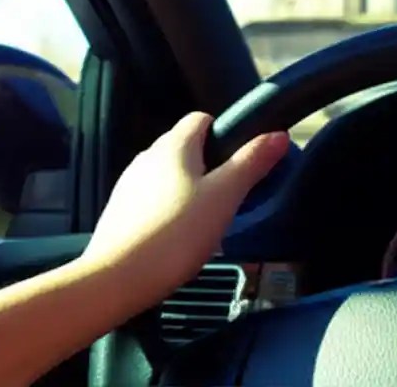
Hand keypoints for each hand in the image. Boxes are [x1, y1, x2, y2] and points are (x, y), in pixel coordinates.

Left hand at [77, 112, 288, 311]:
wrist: (118, 278)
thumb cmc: (177, 232)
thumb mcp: (225, 197)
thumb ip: (251, 163)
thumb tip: (278, 134)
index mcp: (173, 145)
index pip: (201, 118)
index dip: (224, 134)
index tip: (239, 163)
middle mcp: (147, 156)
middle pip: (185, 148)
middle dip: (209, 167)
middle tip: (227, 199)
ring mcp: (128, 184)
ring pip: (168, 176)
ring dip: (187, 191)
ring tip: (203, 224)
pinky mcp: (119, 212)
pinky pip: (151, 200)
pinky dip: (167, 211)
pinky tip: (176, 239)